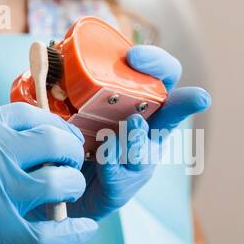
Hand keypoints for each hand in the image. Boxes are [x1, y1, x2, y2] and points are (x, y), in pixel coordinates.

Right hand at [0, 102, 98, 243]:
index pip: (27, 113)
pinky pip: (54, 233)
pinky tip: (82, 230)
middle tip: (72, 163)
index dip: (50, 123)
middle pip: (53, 142)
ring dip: (72, 189)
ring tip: (69, 194)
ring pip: (61, 183)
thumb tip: (11, 145)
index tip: (57, 135)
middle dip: (70, 152)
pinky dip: (75, 234)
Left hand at [66, 44, 210, 221]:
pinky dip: (111, 161)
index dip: (155, 63)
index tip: (135, 55)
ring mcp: (136, 162)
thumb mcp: (60, 104)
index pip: (158, 76)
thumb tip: (45, 55)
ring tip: (132, 124)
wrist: (49, 186)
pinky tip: (102, 153)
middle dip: (186, 103)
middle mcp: (143, 131)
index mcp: (134, 102)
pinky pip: (120, 174)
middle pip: (173, 111)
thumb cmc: (62, 135)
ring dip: (139, 136)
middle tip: (197, 97)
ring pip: (147, 149)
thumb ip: (59, 84)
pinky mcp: (119, 188)